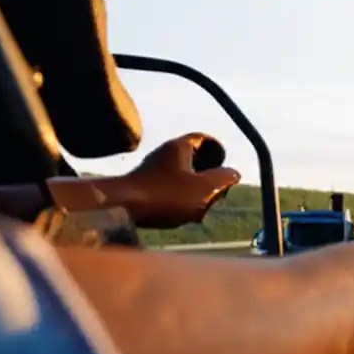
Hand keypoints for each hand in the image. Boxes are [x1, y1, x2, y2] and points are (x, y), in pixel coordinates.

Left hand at [123, 133, 240, 227]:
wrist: (119, 208)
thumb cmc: (164, 196)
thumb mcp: (203, 189)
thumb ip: (223, 179)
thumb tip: (233, 173)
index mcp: (178, 147)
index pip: (203, 139)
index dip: (217, 150)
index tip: (224, 165)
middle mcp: (163, 154)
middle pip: (193, 157)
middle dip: (209, 172)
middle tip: (217, 189)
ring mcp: (152, 170)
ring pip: (181, 174)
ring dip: (195, 187)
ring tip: (201, 206)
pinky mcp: (143, 186)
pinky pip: (168, 187)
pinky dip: (180, 196)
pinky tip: (181, 213)